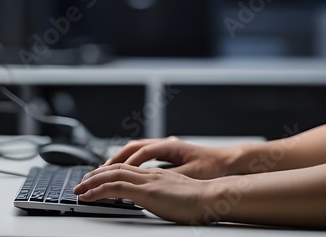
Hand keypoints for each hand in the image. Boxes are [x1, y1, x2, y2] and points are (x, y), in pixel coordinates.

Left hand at [73, 163, 215, 224]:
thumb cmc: (201, 201)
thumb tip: (160, 202)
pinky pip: (116, 188)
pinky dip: (98, 190)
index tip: (98, 180)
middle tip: (82, 183)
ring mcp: (148, 181)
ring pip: (112, 175)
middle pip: (116, 168)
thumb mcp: (178, 195)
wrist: (212, 198)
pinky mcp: (146, 192)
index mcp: (158, 175)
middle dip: (96, 175)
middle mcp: (150, 174)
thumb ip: (165, 195)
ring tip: (79, 189)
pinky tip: (88, 196)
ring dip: (92, 182)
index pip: (128, 170)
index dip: (110, 172)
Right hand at [104, 136, 234, 178]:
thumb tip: (150, 183)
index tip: (108, 178)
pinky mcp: (169, 153)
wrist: (229, 161)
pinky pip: (144, 155)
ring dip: (120, 160)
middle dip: (113, 161)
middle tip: (96, 174)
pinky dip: (131, 162)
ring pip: (136, 150)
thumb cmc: (213, 166)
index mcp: (168, 146)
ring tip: (105, 172)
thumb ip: (169, 177)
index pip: (139, 154)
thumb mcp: (190, 174)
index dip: (123, 167)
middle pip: (132, 149)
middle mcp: (165, 143)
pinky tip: (126, 171)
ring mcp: (166, 147)